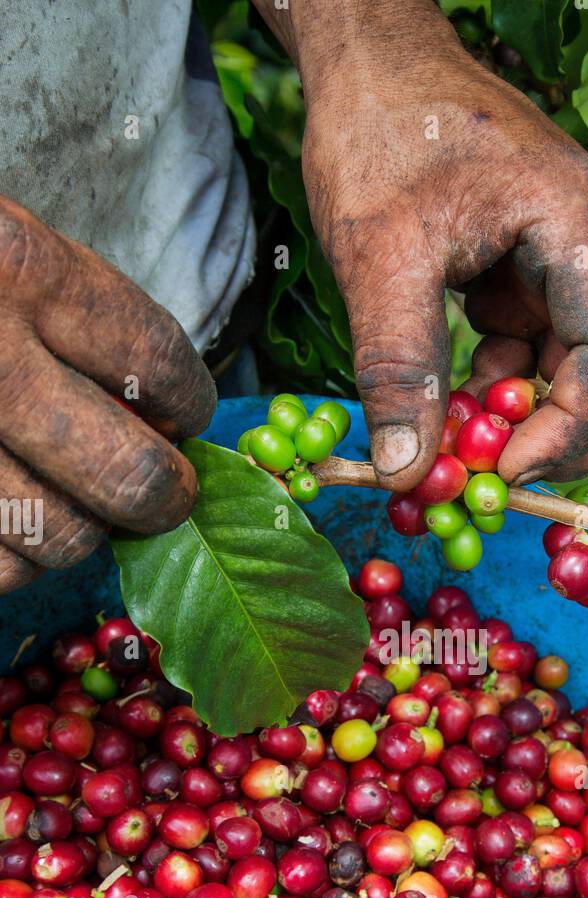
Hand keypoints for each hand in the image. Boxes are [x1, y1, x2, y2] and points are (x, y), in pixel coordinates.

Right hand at [0, 198, 215, 591]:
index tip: (182, 418)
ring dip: (77, 532)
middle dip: (161, 496)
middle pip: (129, 476)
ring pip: (62, 539)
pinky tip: (0, 521)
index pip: (154, 360)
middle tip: (159, 493)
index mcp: (11, 265)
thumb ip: (67, 314)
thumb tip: (156, 415)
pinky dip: (10, 560)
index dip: (188, 404)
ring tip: (59, 500)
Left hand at [271, 0, 587, 489]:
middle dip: (566, 434)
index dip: (568, 431)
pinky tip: (457, 386)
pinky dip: (507, 383)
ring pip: (585, 366)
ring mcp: (569, 257)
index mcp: (576, 228)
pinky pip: (543, 346)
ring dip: (531, 413)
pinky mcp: (536, 267)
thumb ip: (397, 366)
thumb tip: (406, 473)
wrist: (370, 57)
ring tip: (461, 429)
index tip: (502, 473)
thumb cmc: (377, 134)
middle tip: (496, 472)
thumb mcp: (377, 256)